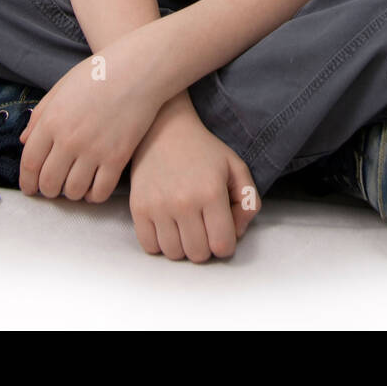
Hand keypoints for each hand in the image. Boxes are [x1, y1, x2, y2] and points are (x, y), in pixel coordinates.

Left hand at [18, 33, 163, 201]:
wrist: (138, 70)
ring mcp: (94, 150)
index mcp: (52, 120)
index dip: (27, 181)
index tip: (30, 188)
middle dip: (47, 191)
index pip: (30, 163)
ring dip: (70, 194)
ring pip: (73, 191)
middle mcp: (69, 139)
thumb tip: (24, 140)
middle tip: (51, 189)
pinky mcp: (117, 158)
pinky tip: (93, 188)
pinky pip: (100, 191)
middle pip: (49, 182)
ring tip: (73, 187)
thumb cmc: (100, 73)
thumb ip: (40, 114)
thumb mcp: (62, 87)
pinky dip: (93, 196)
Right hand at [129, 101, 260, 261]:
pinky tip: (167, 224)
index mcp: (211, 192)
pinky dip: (160, 243)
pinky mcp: (138, 208)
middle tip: (202, 225)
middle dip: (205, 245)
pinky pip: (150, 247)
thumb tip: (237, 234)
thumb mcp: (236, 168)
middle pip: (198, 255)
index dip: (226, 243)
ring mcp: (158, 206)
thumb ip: (249, 202)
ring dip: (182, 245)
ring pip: (174, 255)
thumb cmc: (203, 151)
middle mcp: (183, 202)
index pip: (222, 246)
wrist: (165, 130)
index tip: (221, 229)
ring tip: (185, 223)